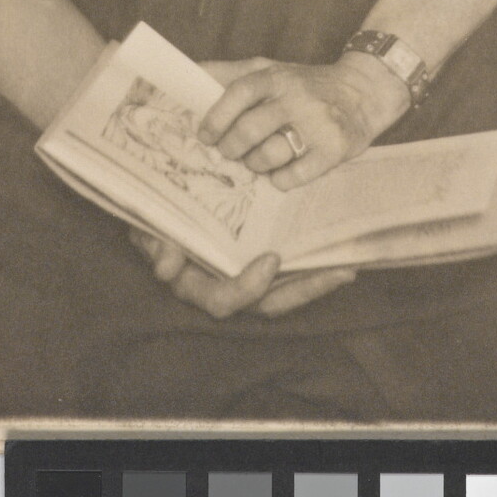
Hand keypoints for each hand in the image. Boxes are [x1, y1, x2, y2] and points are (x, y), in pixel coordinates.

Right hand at [128, 229, 355, 318]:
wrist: (156, 193)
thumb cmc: (154, 212)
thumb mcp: (149, 224)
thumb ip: (155, 243)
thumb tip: (167, 266)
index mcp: (196, 282)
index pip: (225, 300)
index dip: (247, 288)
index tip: (271, 261)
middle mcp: (223, 285)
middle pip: (267, 304)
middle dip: (303, 290)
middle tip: (336, 271)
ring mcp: (243, 274)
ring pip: (283, 292)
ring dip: (316, 282)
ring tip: (348, 267)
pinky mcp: (258, 259)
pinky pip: (288, 270)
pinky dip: (311, 265)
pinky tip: (341, 254)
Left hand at [198, 54, 411, 190]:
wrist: (363, 91)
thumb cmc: (306, 85)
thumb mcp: (272, 69)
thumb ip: (232, 73)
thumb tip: (191, 72)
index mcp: (277, 77)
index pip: (239, 92)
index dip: (217, 116)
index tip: (205, 134)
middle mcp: (296, 98)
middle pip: (250, 129)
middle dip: (231, 147)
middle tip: (229, 152)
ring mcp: (316, 124)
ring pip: (269, 155)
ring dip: (254, 164)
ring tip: (256, 160)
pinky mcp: (333, 149)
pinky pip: (294, 176)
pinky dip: (280, 179)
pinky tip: (280, 172)